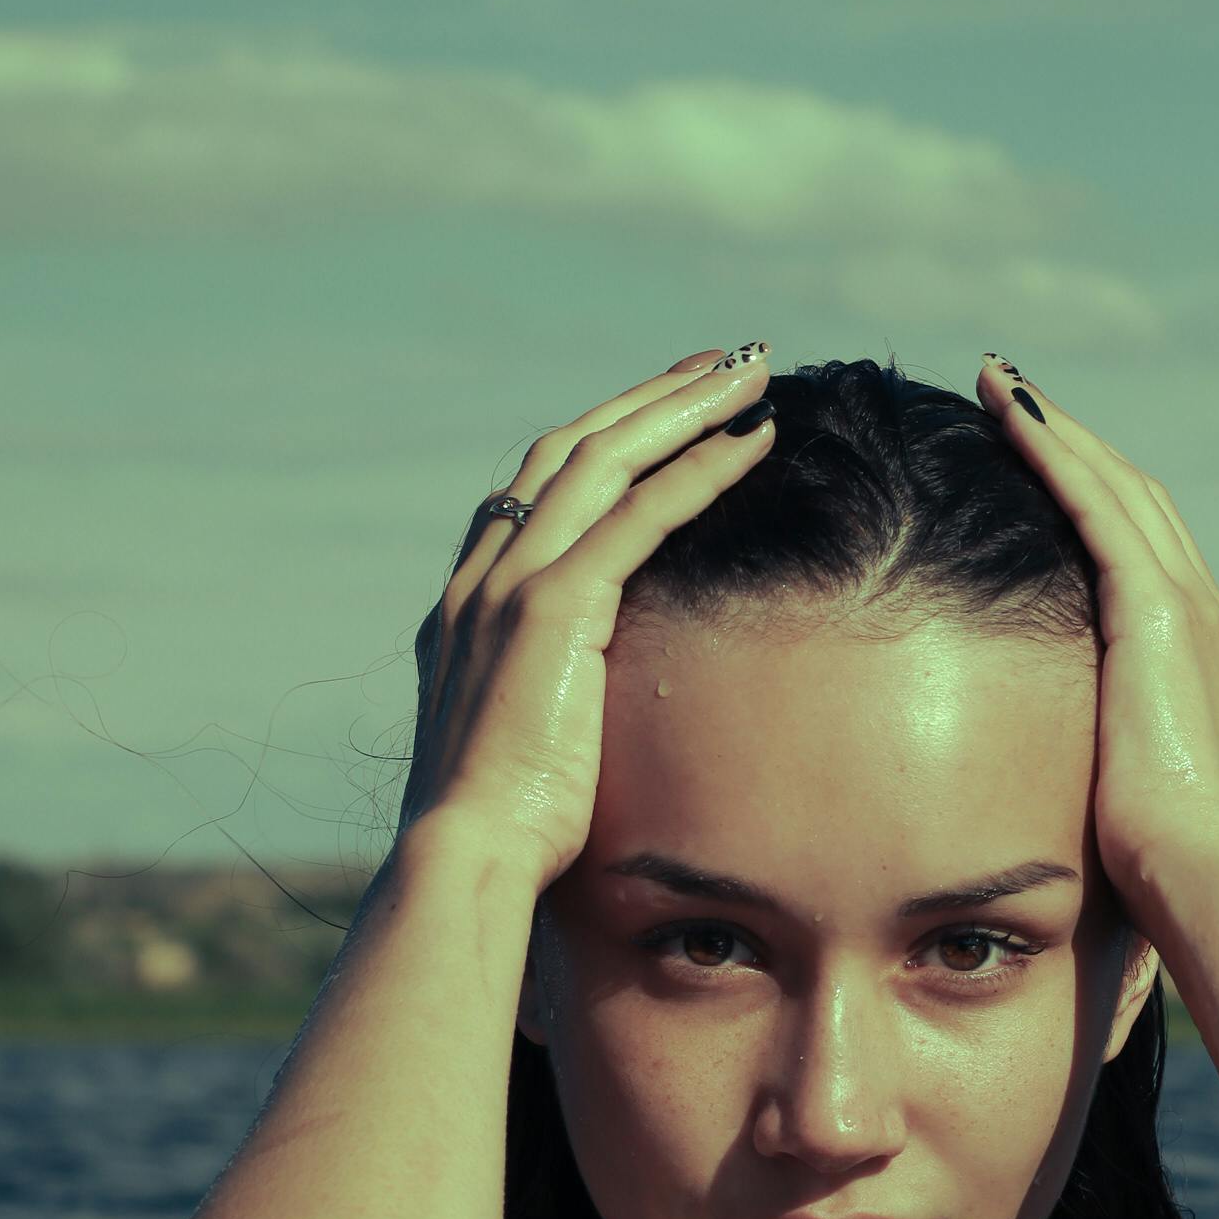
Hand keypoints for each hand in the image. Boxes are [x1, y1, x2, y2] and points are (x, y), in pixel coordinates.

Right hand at [400, 344, 774, 893]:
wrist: (466, 856)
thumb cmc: (504, 830)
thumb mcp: (522, 741)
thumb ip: (549, 698)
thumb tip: (593, 711)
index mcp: (468, 602)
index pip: (538, 486)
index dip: (605, 435)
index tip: (666, 408)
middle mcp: (483, 576)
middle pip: (572, 447)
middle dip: (651, 397)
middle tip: (721, 362)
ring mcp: (512, 585)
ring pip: (605, 458)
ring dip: (683, 407)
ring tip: (749, 373)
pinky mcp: (552, 608)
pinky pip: (638, 515)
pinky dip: (698, 470)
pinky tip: (752, 443)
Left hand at [974, 354, 1218, 924]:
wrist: (1207, 878)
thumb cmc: (1164, 869)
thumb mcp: (1135, 800)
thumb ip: (1111, 771)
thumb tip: (1072, 802)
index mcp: (1206, 660)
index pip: (1147, 554)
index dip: (1096, 500)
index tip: (1044, 466)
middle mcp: (1208, 619)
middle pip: (1137, 501)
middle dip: (1076, 444)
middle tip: (1012, 395)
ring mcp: (1189, 609)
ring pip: (1117, 488)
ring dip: (1058, 429)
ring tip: (999, 384)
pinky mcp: (1156, 613)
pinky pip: (1097, 508)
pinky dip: (1056, 454)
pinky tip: (1010, 417)